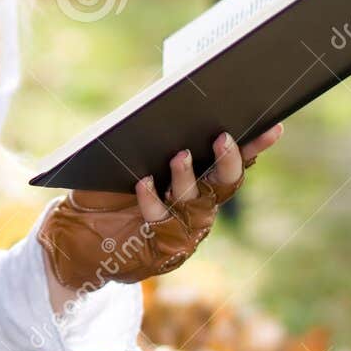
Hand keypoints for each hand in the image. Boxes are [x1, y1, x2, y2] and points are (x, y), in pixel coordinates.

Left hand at [38, 123, 283, 294]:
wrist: (77, 238)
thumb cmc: (106, 189)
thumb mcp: (128, 154)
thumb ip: (152, 134)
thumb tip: (170, 99)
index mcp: (201, 182)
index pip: (235, 161)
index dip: (257, 145)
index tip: (273, 124)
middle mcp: (200, 208)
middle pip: (225, 183)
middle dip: (227, 160)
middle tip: (222, 136)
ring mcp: (184, 232)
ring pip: (196, 203)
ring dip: (187, 178)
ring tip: (179, 155)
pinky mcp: (160, 251)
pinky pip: (161, 223)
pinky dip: (152, 202)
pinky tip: (142, 183)